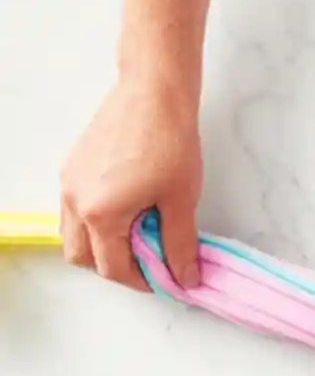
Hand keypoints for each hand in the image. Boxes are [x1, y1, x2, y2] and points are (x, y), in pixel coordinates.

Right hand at [59, 77, 202, 290]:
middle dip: (115, 267)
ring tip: (140, 238)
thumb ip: (180, 245)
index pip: (114, 268)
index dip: (142, 282)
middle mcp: (74, 200)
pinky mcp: (72, 166)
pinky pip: (73, 209)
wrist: (154, 93)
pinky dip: (94, 222)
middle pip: (83, 257)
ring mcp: (68, 182)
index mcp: (100, 215)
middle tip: (151, 264)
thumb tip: (185, 276)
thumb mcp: (181, 201)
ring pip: (73, 234)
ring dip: (101, 246)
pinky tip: (127, 212)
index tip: (166, 281)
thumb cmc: (169, 142)